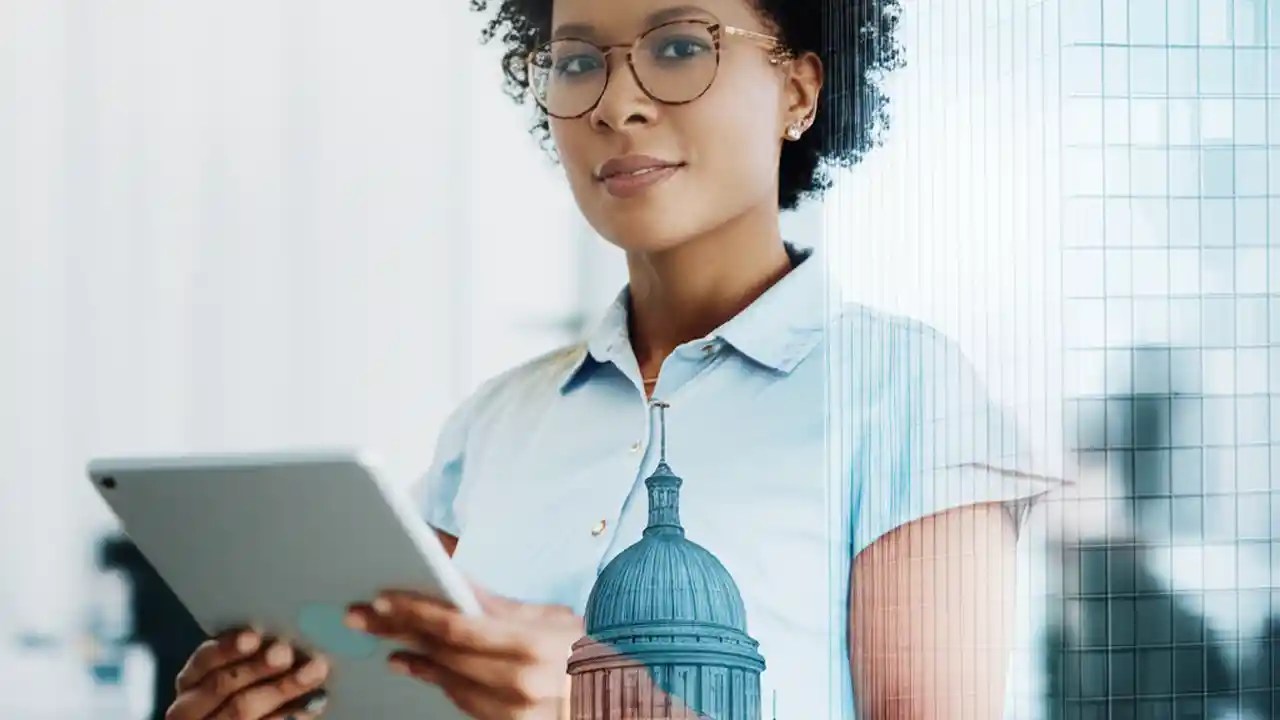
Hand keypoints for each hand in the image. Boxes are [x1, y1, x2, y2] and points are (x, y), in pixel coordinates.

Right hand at [164, 628, 330, 719]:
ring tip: (314, 671)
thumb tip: (286, 634)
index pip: (204, 660)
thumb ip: (250, 657)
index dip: (228, 648)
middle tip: (286, 652)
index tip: (253, 637)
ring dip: (282, 689)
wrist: (232, 718)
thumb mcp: (236, 674)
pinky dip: (292, 715)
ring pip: (241, 710)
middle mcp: (190, 708)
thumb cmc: (242, 690)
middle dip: (257, 667)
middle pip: (222, 685)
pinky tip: (314, 704)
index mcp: (190, 682)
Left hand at [345, 584, 583, 719]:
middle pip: (445, 654)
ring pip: (448, 681)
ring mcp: (512, 712)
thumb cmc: (586, 654)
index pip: (459, 627)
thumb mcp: (552, 618)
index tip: (384, 601)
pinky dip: (437, 680)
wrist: (613, 702)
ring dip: (413, 658)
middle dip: (399, 632)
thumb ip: (499, 605)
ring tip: (388, 641)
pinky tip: (417, 664)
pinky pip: (462, 702)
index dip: (417, 612)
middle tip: (364, 616)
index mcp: (532, 645)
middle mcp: (519, 683)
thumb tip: (455, 577)